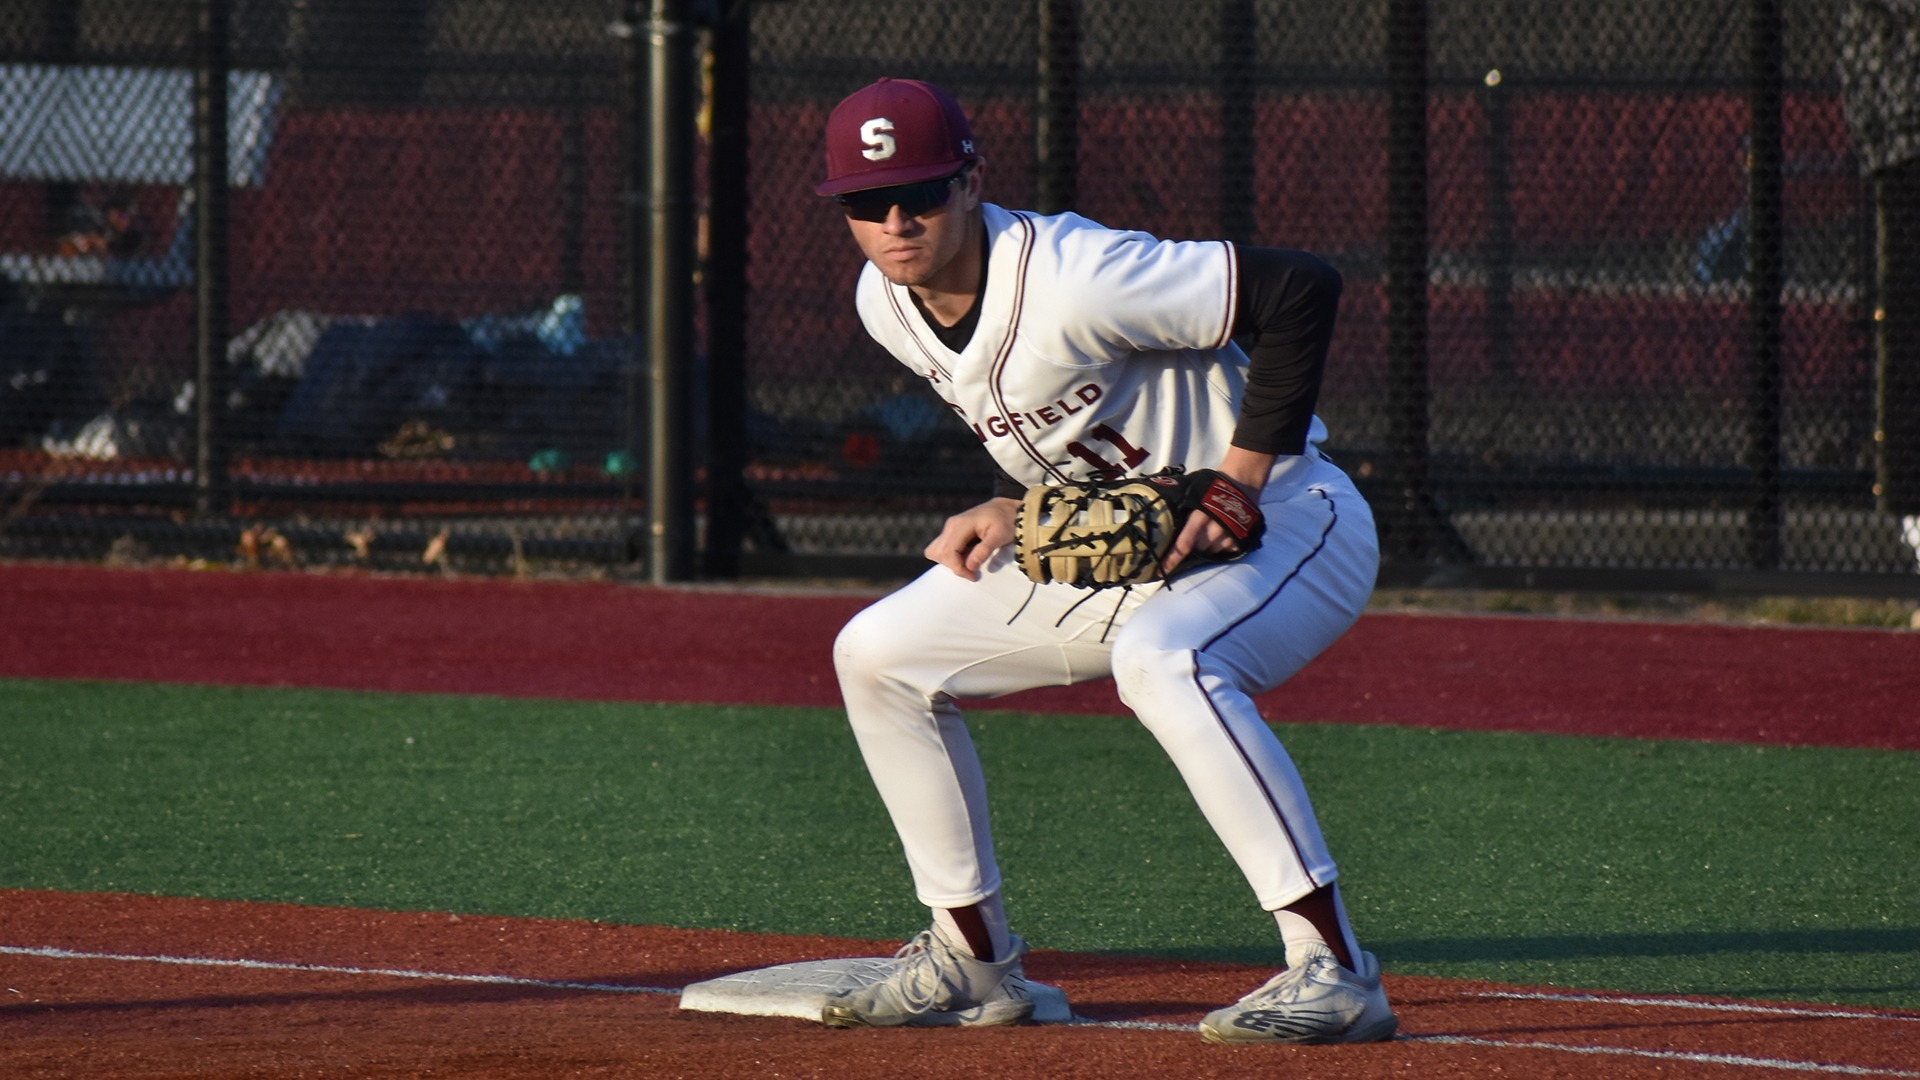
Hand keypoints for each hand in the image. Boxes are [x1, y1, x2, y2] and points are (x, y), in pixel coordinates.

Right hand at [925, 497, 1020, 579]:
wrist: (1006, 508)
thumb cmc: (1006, 521)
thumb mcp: (999, 536)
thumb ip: (984, 550)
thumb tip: (970, 566)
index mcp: (960, 525)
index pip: (948, 553)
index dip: (958, 568)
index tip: (973, 576)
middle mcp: (951, 525)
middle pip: (938, 553)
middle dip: (954, 566)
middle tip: (972, 570)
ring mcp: (950, 528)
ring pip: (936, 551)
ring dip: (950, 562)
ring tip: (969, 562)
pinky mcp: (952, 532)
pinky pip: (943, 548)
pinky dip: (951, 557)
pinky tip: (967, 556)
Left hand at [1162, 448, 1272, 574]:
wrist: (1242, 482)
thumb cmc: (1212, 488)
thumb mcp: (1193, 496)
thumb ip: (1183, 514)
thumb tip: (1164, 531)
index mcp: (1200, 517)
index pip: (1184, 544)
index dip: (1172, 560)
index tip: (1160, 573)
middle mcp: (1216, 529)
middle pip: (1197, 551)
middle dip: (1191, 550)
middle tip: (1191, 538)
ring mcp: (1229, 536)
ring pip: (1210, 553)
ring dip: (1205, 548)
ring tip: (1208, 532)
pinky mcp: (1240, 540)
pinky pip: (1224, 551)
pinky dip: (1219, 547)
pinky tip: (1220, 534)